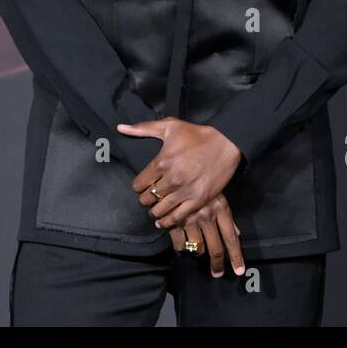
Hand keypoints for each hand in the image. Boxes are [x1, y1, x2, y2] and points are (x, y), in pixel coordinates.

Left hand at [117, 117, 242, 228]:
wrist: (226, 142)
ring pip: (160, 210)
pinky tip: (164, 221)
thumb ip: (143, 128)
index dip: (137, 187)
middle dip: (145, 199)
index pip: (139, 184)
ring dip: (155, 212)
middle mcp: (171, 179)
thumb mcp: (169, 126)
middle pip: (148, 198)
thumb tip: (120, 128)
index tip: (141, 186)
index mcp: (162, 162)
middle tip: (148, 198)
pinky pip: (178, 217)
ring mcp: (185, 191)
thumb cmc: (197, 134)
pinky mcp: (198, 199)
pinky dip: (168, 221)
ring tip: (155, 210)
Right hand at [168, 192, 244, 276]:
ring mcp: (190, 220)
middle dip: (217, 264)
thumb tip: (237, 235)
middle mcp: (207, 217)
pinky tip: (182, 249)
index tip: (238, 270)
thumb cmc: (201, 184)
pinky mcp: (174, 222)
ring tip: (198, 252)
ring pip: (197, 248)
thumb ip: (227, 218)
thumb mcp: (218, 197)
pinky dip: (181, 249)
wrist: (176, 173)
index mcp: (220, 209)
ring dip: (198, 252)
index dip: (236, 256)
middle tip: (217, 273)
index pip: (231, 238)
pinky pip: (179, 244)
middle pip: (215, 248)